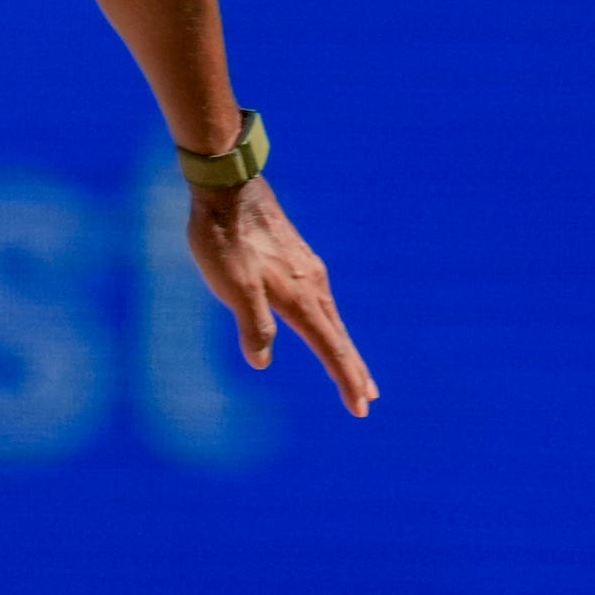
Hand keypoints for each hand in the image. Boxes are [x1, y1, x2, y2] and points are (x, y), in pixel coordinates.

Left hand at [188, 178, 375, 411]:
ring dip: (342, 346)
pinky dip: (328, 322)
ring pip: (331, 317)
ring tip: (351, 369)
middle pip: (338, 336)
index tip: (361, 408)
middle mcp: (313, 285)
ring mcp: (307, 269)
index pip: (330, 348)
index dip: (345, 380)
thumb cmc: (225, 238)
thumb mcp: (233, 287)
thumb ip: (253, 325)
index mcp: (300, 297)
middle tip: (369, 398)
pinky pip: (320, 300)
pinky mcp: (297, 257)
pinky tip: (321, 323)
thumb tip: (262, 362)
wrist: (228, 186)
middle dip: (353, 370)